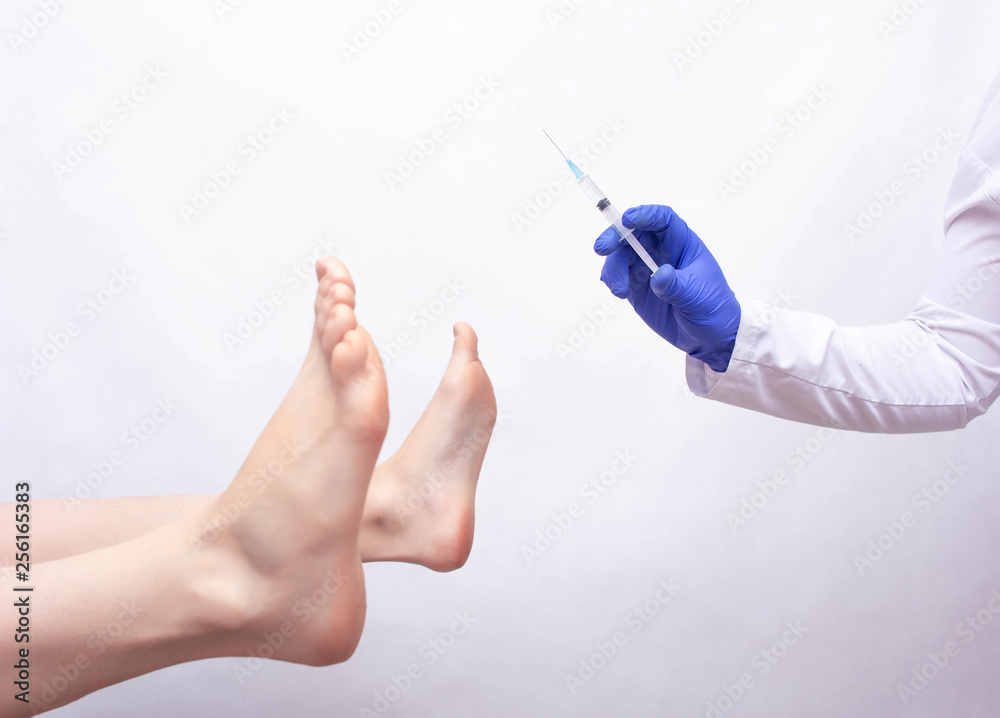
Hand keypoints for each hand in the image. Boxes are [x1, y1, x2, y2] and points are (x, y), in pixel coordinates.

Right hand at [594, 204, 740, 371]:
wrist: (708, 335)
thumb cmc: (712, 306)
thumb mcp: (698, 296)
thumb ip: (677, 285)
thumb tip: (658, 274)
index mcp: (682, 243)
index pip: (662, 219)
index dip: (645, 215)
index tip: (627, 220)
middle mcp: (661, 250)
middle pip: (633, 232)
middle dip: (615, 236)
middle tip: (601, 249)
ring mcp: (646, 266)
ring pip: (620, 254)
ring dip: (613, 268)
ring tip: (620, 292)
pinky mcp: (635, 285)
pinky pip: (616, 274)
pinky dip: (611, 279)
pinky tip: (618, 291)